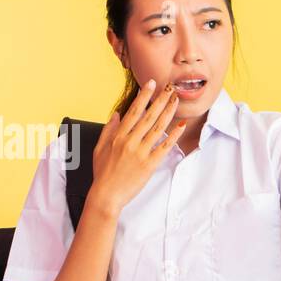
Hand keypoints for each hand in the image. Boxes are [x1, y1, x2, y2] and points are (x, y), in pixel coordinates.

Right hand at [86, 78, 186, 215]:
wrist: (107, 195)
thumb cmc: (103, 173)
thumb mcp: (99, 148)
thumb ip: (108, 130)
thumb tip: (116, 114)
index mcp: (118, 136)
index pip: (134, 111)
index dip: (144, 96)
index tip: (151, 84)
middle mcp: (130, 141)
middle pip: (149, 116)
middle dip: (161, 100)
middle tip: (171, 88)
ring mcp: (140, 153)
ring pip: (158, 128)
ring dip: (169, 112)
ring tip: (176, 101)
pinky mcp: (149, 164)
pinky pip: (164, 147)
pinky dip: (174, 136)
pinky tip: (181, 126)